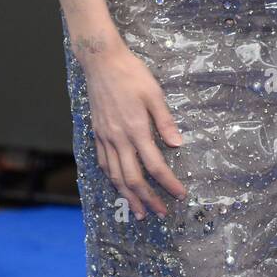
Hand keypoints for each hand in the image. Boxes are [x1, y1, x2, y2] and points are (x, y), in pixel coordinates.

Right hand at [79, 38, 187, 219]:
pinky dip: (112, 178)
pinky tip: (118, 184)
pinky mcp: (97, 134)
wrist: (102, 63)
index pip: (155, 165)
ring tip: (139, 211)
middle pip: (133, 179)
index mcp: (136, 129)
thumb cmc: (132, 74)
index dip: (168, 183)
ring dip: (127, 196)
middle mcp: (118, 138)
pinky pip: (104, 163)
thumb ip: (165, 121)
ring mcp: (105, 138)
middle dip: (147, 199)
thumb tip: (178, 145)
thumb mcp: (154, 94)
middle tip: (160, 213)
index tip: (180, 194)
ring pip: (115, 176)